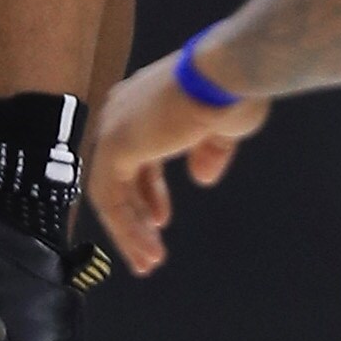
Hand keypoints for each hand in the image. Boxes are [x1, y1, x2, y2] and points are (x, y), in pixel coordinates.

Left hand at [88, 47, 269, 275]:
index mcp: (144, 101)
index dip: (149, 191)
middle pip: (120, 174)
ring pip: (111, 191)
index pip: (137, 154)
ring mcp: (114, 127)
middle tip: (150, 250)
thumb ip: (207, 152)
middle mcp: (122, 111)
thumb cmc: (230, 93)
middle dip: (136, 216)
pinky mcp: (113, 145)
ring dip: (130, 231)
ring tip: (148, 262)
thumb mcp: (222, 129)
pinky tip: (146, 250)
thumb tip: (202, 176)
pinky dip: (126, 227)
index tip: (161, 220)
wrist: (224, 77)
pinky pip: (111, 198)